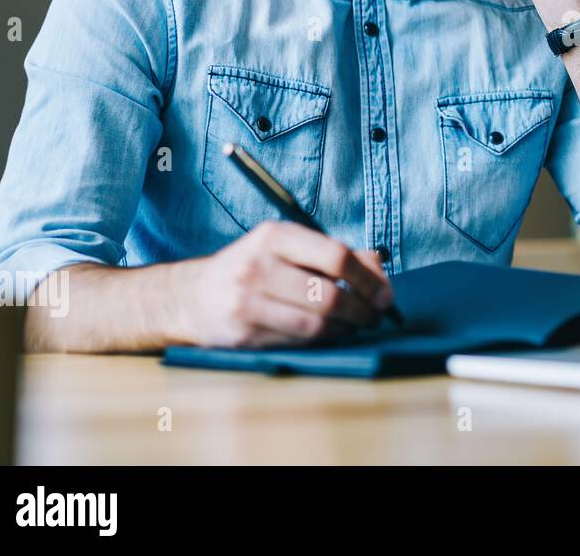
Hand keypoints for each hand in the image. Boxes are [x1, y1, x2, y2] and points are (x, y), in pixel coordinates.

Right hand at [175, 221, 393, 347]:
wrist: (194, 296)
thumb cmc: (256, 269)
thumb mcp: (289, 248)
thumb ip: (336, 254)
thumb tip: (380, 270)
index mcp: (275, 236)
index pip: (336, 256)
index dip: (368, 279)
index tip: (385, 295)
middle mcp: (258, 266)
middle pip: (329, 295)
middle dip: (362, 310)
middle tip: (375, 316)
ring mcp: (246, 301)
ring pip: (316, 324)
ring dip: (346, 329)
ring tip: (355, 326)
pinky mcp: (243, 333)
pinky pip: (297, 342)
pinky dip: (323, 341)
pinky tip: (330, 334)